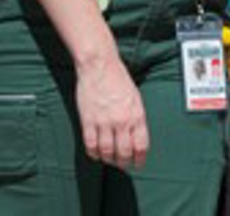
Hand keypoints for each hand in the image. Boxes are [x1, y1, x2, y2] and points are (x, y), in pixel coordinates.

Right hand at [76, 55, 148, 170]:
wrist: (99, 66)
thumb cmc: (118, 79)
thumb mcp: (136, 98)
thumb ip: (136, 118)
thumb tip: (136, 136)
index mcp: (137, 115)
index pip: (141, 146)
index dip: (139, 159)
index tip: (137, 164)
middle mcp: (122, 121)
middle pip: (124, 153)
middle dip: (124, 162)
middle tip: (122, 164)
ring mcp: (104, 122)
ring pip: (107, 152)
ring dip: (109, 160)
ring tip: (109, 159)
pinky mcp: (88, 121)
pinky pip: (91, 145)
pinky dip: (94, 153)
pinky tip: (96, 153)